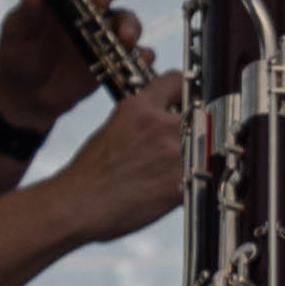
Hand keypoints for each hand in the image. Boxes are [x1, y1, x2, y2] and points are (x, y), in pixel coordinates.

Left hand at [0, 0, 138, 126]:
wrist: (27, 95)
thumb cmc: (18, 55)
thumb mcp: (15, 34)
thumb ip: (24, 13)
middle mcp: (87, 3)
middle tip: (101, 2)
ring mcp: (104, 30)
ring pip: (128, 16)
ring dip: (130, 24)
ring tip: (124, 39)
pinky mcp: (115, 56)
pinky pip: (138, 52)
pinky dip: (141, 55)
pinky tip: (137, 60)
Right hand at [40, 71, 189, 249]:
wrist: (78, 204)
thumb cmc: (90, 173)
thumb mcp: (113, 128)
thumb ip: (141, 118)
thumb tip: (162, 116)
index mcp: (139, 107)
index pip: (176, 80)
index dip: (182, 92)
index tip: (184, 102)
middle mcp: (160, 124)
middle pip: (198, 111)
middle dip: (195, 124)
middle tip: (186, 140)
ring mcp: (174, 152)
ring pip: (206, 142)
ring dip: (199, 152)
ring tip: (177, 167)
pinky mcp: (183, 181)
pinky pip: (204, 172)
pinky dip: (197, 179)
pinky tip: (176, 186)